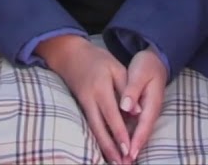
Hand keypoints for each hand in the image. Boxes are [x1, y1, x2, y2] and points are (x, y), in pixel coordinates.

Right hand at [38, 35, 130, 163]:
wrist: (69, 54)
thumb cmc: (97, 59)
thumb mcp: (116, 67)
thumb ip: (127, 90)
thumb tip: (138, 112)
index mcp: (101, 88)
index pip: (112, 114)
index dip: (119, 133)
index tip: (127, 148)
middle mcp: (90, 99)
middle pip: (99, 127)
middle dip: (110, 147)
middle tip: (121, 163)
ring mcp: (83, 104)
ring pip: (93, 129)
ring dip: (103, 147)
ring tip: (114, 162)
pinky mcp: (80, 107)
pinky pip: (89, 126)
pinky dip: (97, 139)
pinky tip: (104, 149)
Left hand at [117, 48, 167, 163]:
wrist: (156, 60)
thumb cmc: (147, 66)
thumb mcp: (139, 74)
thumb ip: (132, 90)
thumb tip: (126, 107)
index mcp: (152, 103)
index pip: (144, 125)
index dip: (137, 140)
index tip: (129, 153)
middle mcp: (151, 110)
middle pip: (142, 134)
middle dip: (134, 150)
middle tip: (124, 163)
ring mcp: (147, 112)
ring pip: (139, 133)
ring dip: (132, 147)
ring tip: (122, 160)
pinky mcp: (142, 111)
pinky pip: (136, 127)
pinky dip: (130, 137)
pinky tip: (122, 145)